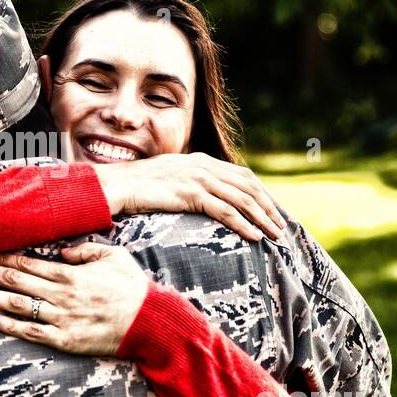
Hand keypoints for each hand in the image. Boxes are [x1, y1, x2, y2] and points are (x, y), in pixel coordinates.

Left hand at [0, 243, 149, 354]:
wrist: (150, 323)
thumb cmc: (132, 287)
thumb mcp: (113, 255)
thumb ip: (84, 250)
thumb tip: (61, 251)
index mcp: (70, 273)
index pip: (26, 263)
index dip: (0, 257)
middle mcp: (60, 295)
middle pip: (14, 282)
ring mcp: (60, 319)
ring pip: (17, 306)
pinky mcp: (64, 340)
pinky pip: (30, 332)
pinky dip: (8, 325)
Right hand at [92, 152, 285, 240]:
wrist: (115, 186)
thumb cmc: (137, 188)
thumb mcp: (168, 180)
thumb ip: (188, 184)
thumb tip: (202, 199)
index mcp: (200, 160)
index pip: (242, 175)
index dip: (262, 193)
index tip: (274, 211)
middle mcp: (202, 165)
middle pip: (248, 186)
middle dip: (269, 207)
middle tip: (282, 226)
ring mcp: (196, 177)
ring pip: (241, 198)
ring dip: (262, 218)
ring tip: (274, 235)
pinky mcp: (188, 192)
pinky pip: (224, 210)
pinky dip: (242, 223)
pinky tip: (253, 236)